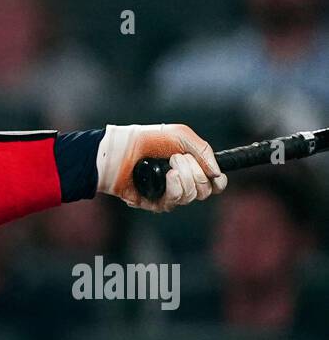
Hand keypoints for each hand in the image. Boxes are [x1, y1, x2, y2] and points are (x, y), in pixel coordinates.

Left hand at [98, 123, 227, 211]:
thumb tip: (217, 172)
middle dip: (196, 172)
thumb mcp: (181, 136)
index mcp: (190, 169)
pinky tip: (166, 175)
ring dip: (184, 177)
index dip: (218, 182)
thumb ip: (203, 151)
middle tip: (177, 158)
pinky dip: (173, 187)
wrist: (121, 148)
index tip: (215, 175)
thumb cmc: (149, 139)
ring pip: (189, 197)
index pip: (212, 185)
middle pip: (203, 192)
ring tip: (168, 164)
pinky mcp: (152, 203)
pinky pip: (172, 202)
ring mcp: (166, 195)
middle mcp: (180, 185)